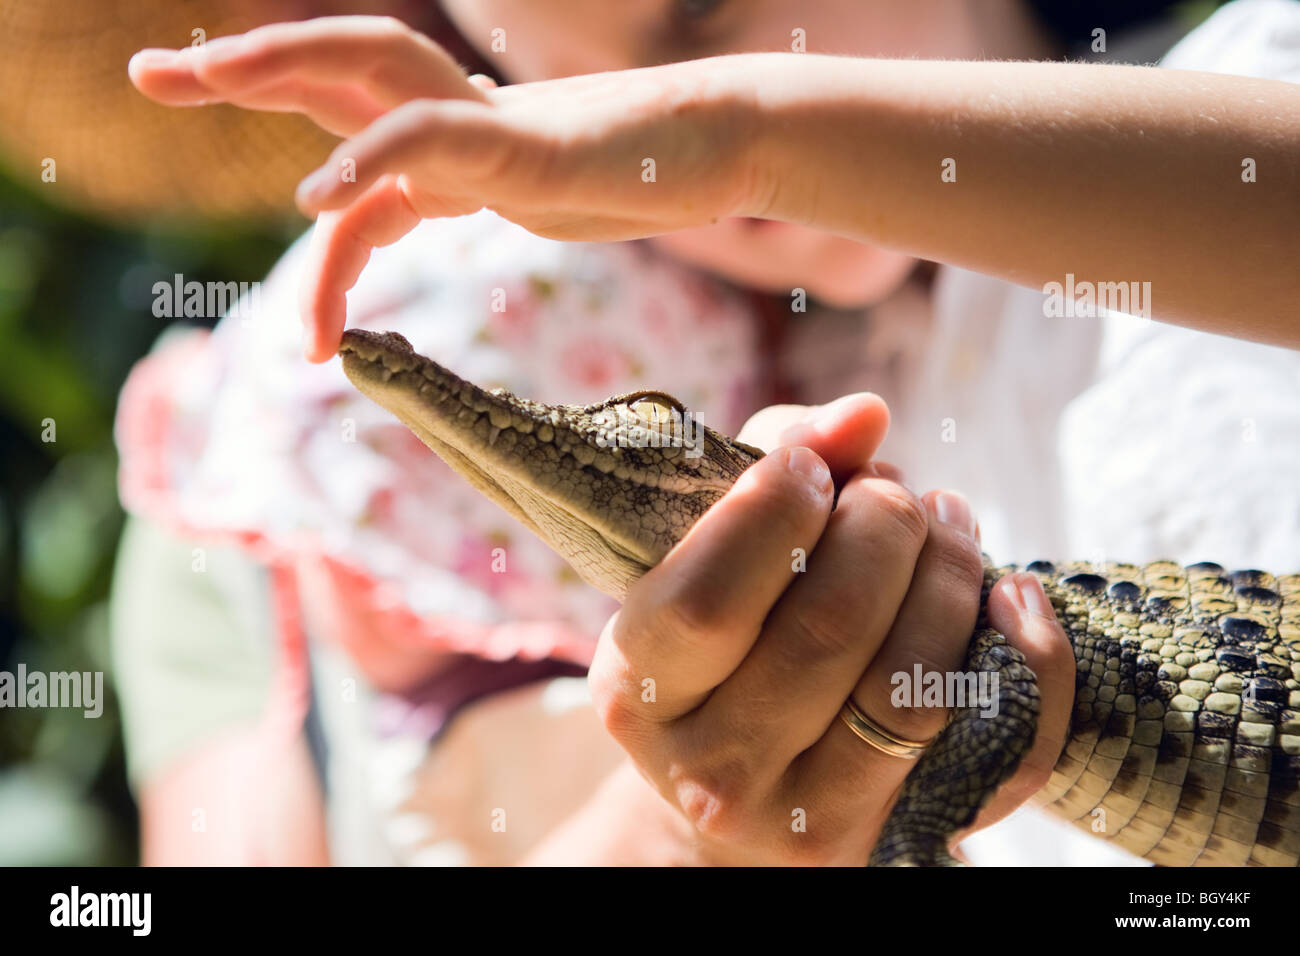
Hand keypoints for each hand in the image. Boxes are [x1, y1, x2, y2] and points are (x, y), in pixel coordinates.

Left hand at [128, 16, 764, 360]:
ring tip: (198, 78)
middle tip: (153, 74)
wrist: (721, 148)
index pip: (344, 106)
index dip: (271, 96)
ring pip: (368, 72)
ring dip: (279, 69)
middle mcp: (455, 112)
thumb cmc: (636, 171)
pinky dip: (370, 163)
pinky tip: (316, 196)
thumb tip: (433, 208)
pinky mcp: (524, 151)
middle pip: (335, 67)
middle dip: (246, 67)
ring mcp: (488, 124)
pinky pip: (431, 145)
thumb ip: (478, 187)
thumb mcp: (536, 189)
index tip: (196, 92)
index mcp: (448, 126)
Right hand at [586, 393, 1073, 863]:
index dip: (771, 516)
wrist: (744, 788)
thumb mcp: (715, 544)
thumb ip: (775, 459)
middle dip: (884, 526)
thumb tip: (865, 415)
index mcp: (638, 689)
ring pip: (910, 685)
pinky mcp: (889, 841)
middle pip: (827, 629)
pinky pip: (991, 741)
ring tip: (950, 523)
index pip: (706, 604)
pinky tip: (1007, 594)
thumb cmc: (728, 636)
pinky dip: (1023, 652)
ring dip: (952, 574)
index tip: (812, 467)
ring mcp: (802, 821)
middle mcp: (708, 771)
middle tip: (895, 494)